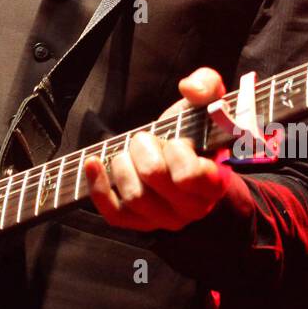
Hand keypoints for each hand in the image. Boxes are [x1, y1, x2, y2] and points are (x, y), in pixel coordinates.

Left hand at [83, 66, 238, 231]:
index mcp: (214, 182)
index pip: (191, 175)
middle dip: (142, 147)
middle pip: (153, 177)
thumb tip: (190, 87)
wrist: (182, 163)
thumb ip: (207, 85)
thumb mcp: (204, 104)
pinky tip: (93, 162)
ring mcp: (165, 219)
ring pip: (133, 195)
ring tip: (129, 153)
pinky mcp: (138, 223)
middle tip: (144, 139)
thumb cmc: (193, 133)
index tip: (174, 139)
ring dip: (123, 163)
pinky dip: (98, 186)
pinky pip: (114, 213)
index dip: (175, 151)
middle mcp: (192, 208)